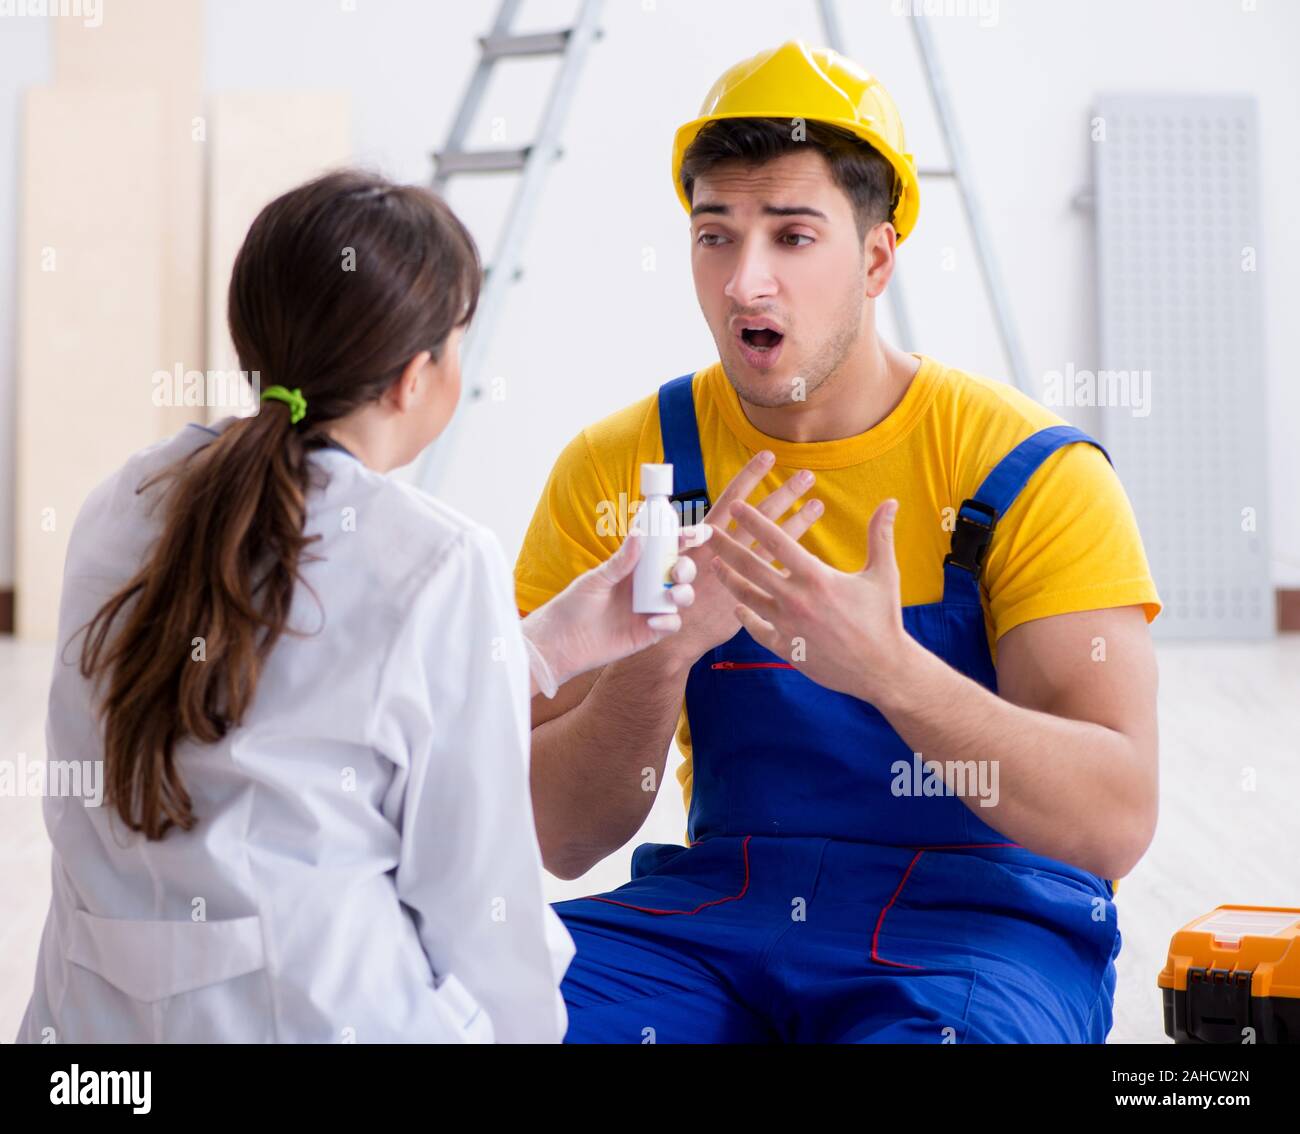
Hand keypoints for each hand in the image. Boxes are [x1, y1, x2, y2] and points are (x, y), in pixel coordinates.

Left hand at [520, 523, 706, 691]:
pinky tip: (653, 621)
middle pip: (679, 572)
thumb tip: (640, 533)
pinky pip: (670, 625)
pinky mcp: (649, 632)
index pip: (663, 550)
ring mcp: (650, 609)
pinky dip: (669, 621)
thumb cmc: (573, 606)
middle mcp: (646, 587)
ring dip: (684, 593)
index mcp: (634, 568)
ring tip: (671, 595)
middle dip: (686, 568)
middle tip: (676, 571)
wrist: (561, 643)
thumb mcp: (596, 579)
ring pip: (681, 597)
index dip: (681, 541)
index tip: (692, 534)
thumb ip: (621, 561)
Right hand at [659, 449, 824, 667]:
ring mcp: (740, 574)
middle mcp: (724, 551)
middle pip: (761, 517)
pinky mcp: (750, 596)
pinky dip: (795, 563)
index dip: (750, 477)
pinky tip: (815, 555)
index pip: (731, 499)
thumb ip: (687, 538)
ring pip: (775, 544)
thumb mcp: (668, 558)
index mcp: (702, 536)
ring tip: (818, 503)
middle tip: (807, 475)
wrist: (669, 635)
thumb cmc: (663, 593)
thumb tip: (699, 519)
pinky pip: (778, 574)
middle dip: (784, 494)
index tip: (769, 456)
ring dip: (797, 522)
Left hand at [707, 496, 918, 703]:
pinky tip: (737, 607)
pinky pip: (756, 628)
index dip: (754, 521)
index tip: (737, 506)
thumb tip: (891, 502)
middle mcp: (795, 600)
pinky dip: (744, 615)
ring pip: (746, 597)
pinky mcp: (784, 647)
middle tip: (706, 532)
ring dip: (728, 578)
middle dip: (725, 546)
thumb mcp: (884, 574)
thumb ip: (880, 536)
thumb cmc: (883, 619)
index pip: (777, 541)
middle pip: (750, 567)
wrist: (881, 670)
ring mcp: (786, 625)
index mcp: (816, 578)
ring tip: (714, 565)